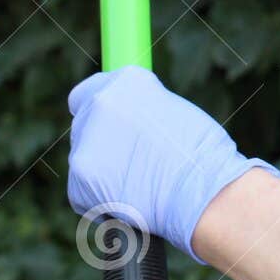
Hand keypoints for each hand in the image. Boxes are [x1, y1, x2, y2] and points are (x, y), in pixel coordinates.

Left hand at [67, 65, 279, 263]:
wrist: (202, 191)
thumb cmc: (201, 152)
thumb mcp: (172, 111)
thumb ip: (140, 110)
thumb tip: (125, 121)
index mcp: (126, 81)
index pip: (89, 90)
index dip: (100, 108)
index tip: (110, 122)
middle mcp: (99, 104)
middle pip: (84, 123)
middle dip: (103, 139)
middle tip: (134, 158)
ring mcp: (84, 145)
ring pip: (84, 157)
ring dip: (103, 168)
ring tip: (140, 181)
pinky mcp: (77, 183)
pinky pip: (82, 189)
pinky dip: (101, 197)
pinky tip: (131, 199)